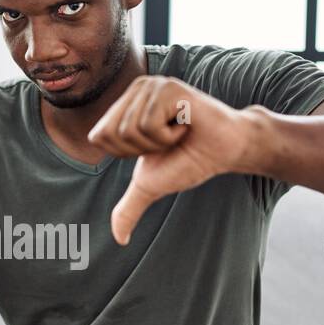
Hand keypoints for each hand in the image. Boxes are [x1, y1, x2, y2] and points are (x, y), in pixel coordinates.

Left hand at [87, 76, 272, 244]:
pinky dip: (169, 135)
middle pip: (111, 134)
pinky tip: (186, 125)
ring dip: (158, 142)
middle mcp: (135, 90)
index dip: (125, 153)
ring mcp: (151, 85)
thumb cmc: (190, 161)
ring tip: (178, 132)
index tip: (154, 147)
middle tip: (168, 139)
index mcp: (124, 105)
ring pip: (130, 130)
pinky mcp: (168, 87)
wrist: (226, 151)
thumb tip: (119, 239)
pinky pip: (149, 124)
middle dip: (142, 149)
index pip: (97, 138)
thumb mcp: (151, 186)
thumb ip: (129, 207)